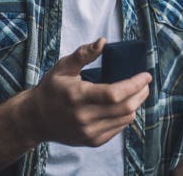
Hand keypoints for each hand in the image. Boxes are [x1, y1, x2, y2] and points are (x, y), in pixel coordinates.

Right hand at [22, 38, 151, 147]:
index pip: (114, 94)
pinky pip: (118, 128)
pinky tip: (124, 105)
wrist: (36, 119)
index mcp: (77, 96)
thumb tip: (103, 42)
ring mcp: (89, 132)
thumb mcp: (63, 67)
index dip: (134, 84)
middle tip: (145, 82)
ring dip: (136, 104)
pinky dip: (126, 115)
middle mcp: (84, 117)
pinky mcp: (92, 141)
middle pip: (125, 108)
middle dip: (141, 93)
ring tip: (137, 92)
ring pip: (125, 119)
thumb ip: (83, 54)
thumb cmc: (51, 88)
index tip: (146, 75)